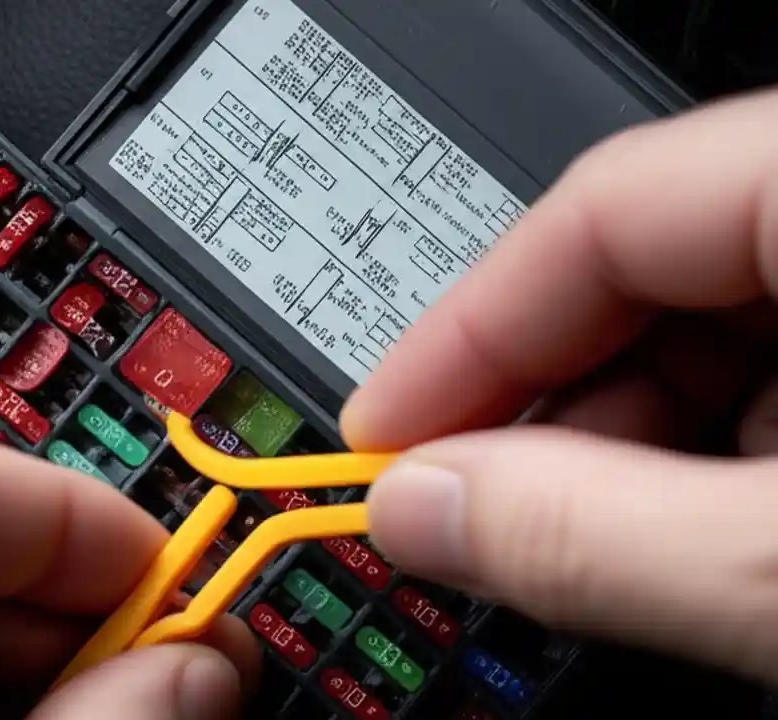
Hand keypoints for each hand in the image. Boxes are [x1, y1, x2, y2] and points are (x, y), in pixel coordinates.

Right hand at [342, 88, 777, 684]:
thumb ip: (596, 536)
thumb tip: (421, 507)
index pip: (605, 207)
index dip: (467, 330)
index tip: (381, 436)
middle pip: (660, 267)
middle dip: (548, 407)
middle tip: (470, 512)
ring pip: (732, 329)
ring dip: (638, 448)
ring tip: (594, 548)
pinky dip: (730, 462)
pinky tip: (712, 543)